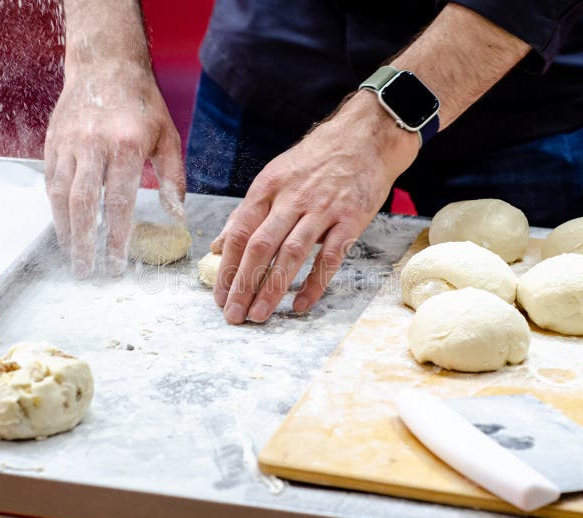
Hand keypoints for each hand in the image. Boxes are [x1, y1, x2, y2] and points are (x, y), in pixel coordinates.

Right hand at [44, 61, 184, 277]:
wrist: (105, 66)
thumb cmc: (142, 105)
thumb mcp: (167, 137)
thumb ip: (172, 178)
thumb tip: (177, 216)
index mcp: (125, 146)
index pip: (119, 201)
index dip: (116, 236)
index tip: (117, 262)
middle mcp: (93, 145)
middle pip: (85, 204)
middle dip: (85, 243)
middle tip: (88, 271)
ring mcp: (69, 144)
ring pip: (62, 195)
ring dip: (66, 231)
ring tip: (73, 257)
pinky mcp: (53, 142)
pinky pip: (51, 182)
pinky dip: (55, 209)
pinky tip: (64, 229)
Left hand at [211, 91, 419, 323]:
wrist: (365, 138)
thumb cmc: (316, 160)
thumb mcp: (275, 176)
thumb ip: (247, 212)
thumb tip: (217, 245)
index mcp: (268, 187)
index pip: (240, 231)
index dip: (227, 266)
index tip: (220, 295)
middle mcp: (292, 198)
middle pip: (260, 246)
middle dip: (243, 284)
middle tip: (233, 315)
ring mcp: (322, 209)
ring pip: (291, 254)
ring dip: (272, 288)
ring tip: (259, 314)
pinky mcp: (350, 220)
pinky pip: (329, 258)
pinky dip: (314, 284)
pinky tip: (299, 305)